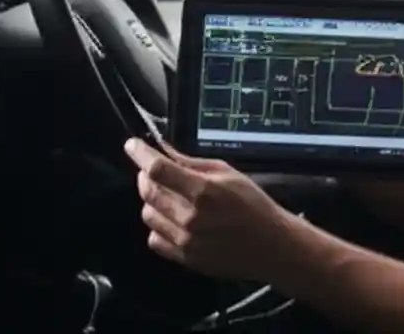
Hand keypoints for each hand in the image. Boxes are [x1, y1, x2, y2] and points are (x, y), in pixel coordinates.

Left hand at [124, 138, 296, 280]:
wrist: (271, 245)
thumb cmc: (254, 205)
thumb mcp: (229, 173)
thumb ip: (192, 163)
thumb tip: (164, 150)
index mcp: (204, 191)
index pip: (158, 169)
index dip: (140, 154)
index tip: (132, 145)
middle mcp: (190, 217)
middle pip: (148, 191)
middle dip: (145, 176)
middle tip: (154, 171)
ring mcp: (185, 240)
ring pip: (148, 214)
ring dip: (152, 201)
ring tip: (169, 196)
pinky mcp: (185, 258)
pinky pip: (154, 239)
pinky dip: (158, 226)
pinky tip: (172, 219)